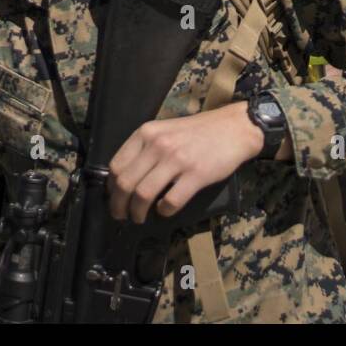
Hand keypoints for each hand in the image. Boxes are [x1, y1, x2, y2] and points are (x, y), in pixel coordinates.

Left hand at [107, 102, 262, 223]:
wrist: (234, 128)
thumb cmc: (199, 131)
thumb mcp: (166, 130)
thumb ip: (146, 148)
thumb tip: (126, 178)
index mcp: (147, 133)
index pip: (116, 166)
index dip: (111, 188)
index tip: (114, 198)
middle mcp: (158, 145)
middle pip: (125, 183)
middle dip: (119, 205)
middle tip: (122, 215)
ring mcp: (177, 159)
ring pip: (142, 194)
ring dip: (137, 212)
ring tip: (139, 218)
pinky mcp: (196, 174)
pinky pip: (170, 201)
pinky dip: (163, 211)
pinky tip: (165, 210)